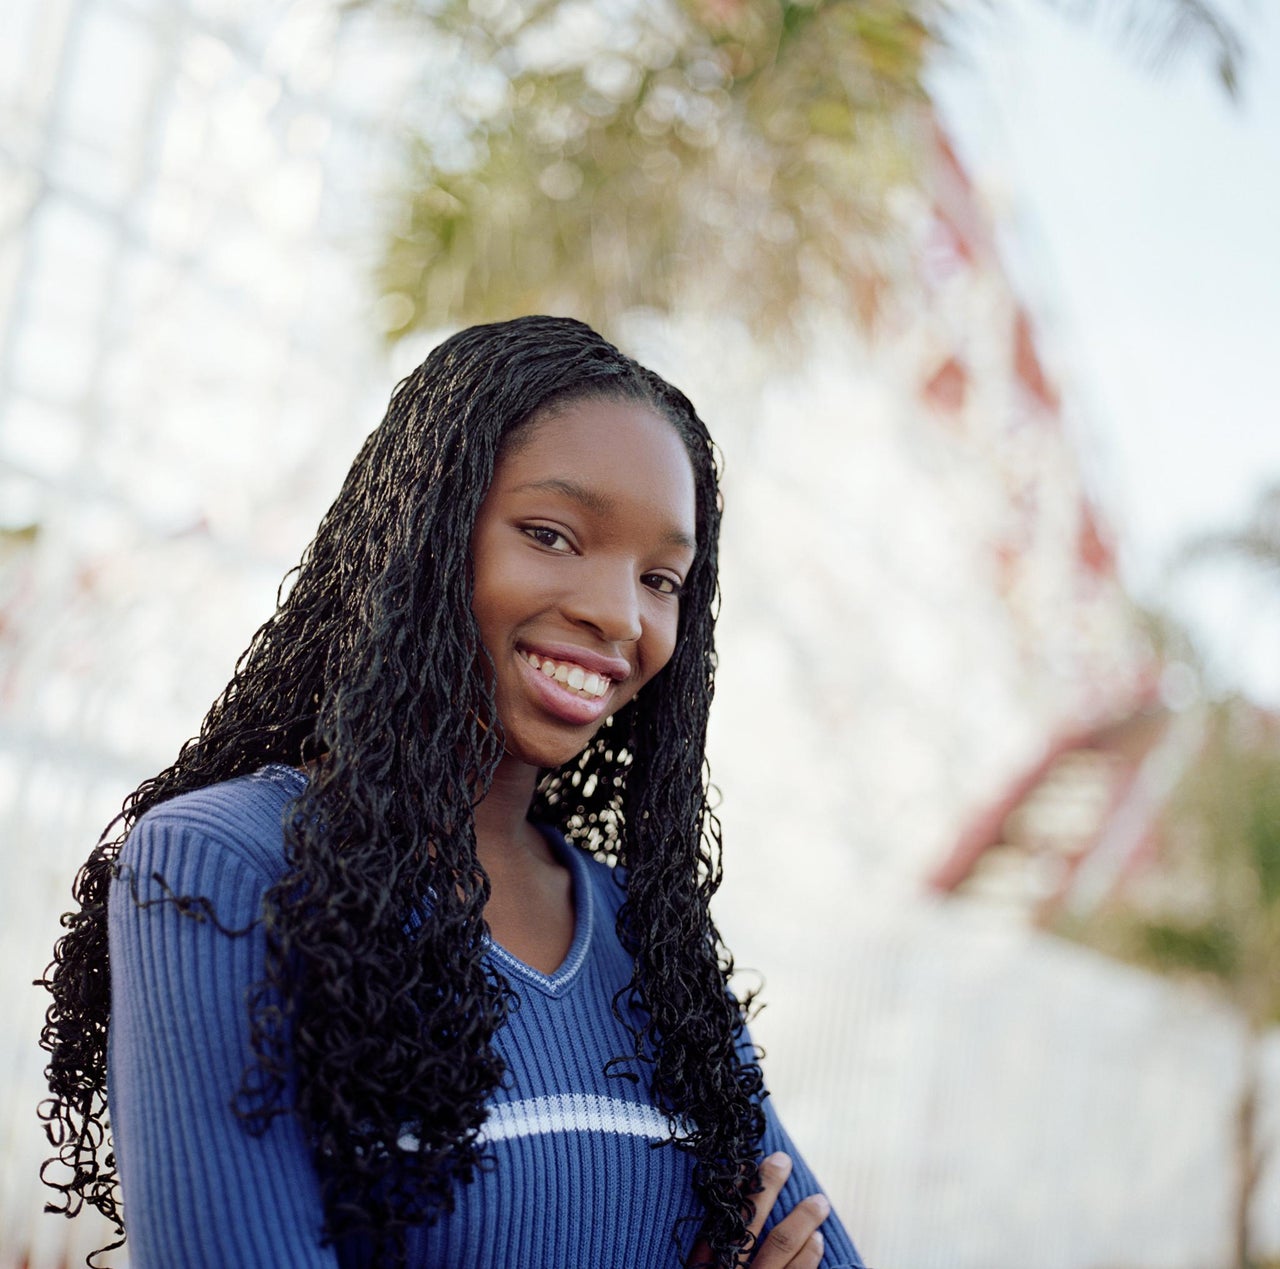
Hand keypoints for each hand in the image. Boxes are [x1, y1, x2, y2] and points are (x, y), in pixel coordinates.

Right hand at [689, 1151, 829, 1267]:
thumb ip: (707, 1254)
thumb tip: (725, 1218)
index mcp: (702, 1268)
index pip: (714, 1220)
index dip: (730, 1189)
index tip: (742, 1161)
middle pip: (748, 1223)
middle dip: (767, 1188)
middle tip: (782, 1160)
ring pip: (779, 1247)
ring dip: (802, 1220)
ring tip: (819, 1202)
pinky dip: (809, 1256)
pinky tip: (818, 1240)